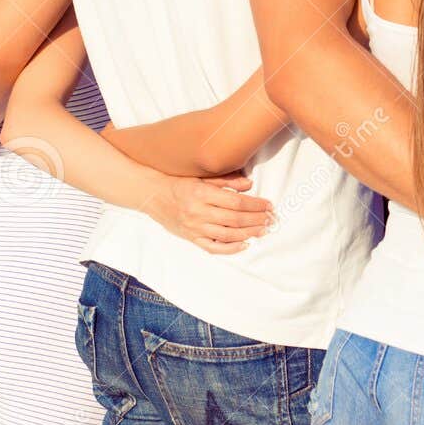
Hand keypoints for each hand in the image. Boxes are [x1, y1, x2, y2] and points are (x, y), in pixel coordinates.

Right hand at [143, 174, 273, 255]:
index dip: (255, 205)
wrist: (152, 196)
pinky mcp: (191, 238)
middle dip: (256, 219)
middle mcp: (198, 212)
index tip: (268, 205)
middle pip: (234, 219)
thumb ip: (225, 181)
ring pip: (227, 234)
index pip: (235, 202)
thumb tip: (249, 185)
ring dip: (249, 233)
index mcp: (201, 193)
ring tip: (263, 230)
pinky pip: (213, 247)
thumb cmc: (178, 183)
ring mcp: (194, 228)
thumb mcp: (200, 176)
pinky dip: (231, 248)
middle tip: (271, 219)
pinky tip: (245, 244)